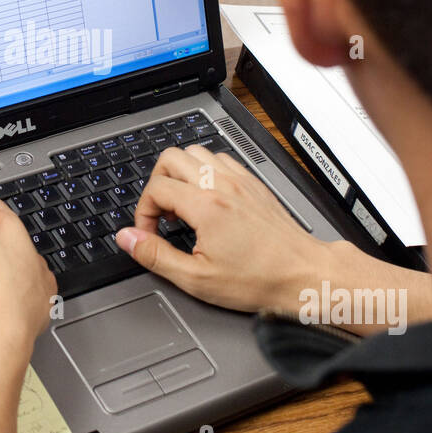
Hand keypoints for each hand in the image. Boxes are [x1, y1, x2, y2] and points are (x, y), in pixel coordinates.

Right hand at [115, 144, 329, 315]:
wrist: (303, 274)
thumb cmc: (260, 280)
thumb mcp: (197, 279)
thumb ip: (156, 256)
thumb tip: (128, 239)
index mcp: (206, 207)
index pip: (156, 188)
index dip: (143, 212)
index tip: (149, 234)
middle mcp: (223, 186)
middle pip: (171, 157)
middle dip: (157, 183)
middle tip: (161, 213)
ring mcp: (240, 181)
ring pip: (196, 153)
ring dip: (181, 174)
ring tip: (183, 205)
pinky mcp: (254, 184)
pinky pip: (220, 160)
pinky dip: (206, 172)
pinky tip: (207, 199)